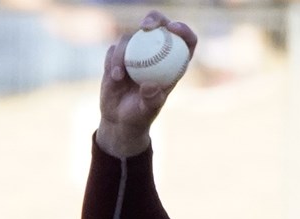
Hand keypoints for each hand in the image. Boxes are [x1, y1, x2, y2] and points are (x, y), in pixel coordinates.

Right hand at [96, 12, 197, 157]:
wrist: (120, 119)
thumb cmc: (140, 115)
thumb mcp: (148, 111)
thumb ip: (151, 99)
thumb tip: (149, 85)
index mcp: (173, 64)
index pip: (185, 42)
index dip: (183, 30)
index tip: (172, 28)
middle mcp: (155, 54)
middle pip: (159, 26)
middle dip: (154, 19)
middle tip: (145, 26)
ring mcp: (136, 53)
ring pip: (131, 38)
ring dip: (123, 52)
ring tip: (118, 76)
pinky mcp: (117, 56)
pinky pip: (114, 50)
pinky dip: (113, 60)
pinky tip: (114, 77)